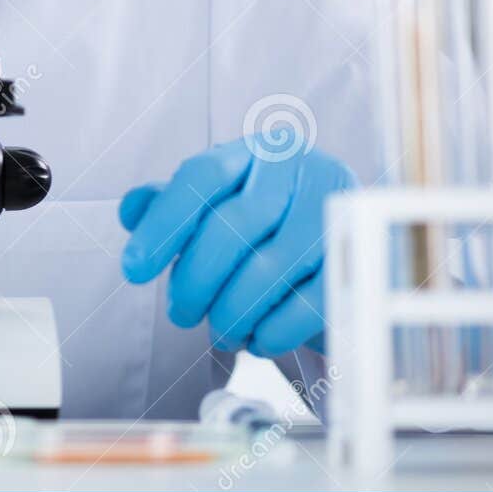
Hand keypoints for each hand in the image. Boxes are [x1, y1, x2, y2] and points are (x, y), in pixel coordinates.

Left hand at [117, 136, 353, 356]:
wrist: (344, 238)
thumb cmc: (267, 220)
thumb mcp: (219, 201)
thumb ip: (169, 203)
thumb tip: (131, 211)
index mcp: (256, 151)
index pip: (200, 177)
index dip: (163, 225)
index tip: (132, 271)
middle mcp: (299, 170)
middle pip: (233, 226)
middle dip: (196, 279)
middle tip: (179, 313)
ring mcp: (335, 212)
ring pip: (270, 268)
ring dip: (233, 311)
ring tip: (219, 331)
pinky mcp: (361, 259)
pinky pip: (310, 303)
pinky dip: (274, 330)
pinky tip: (258, 340)